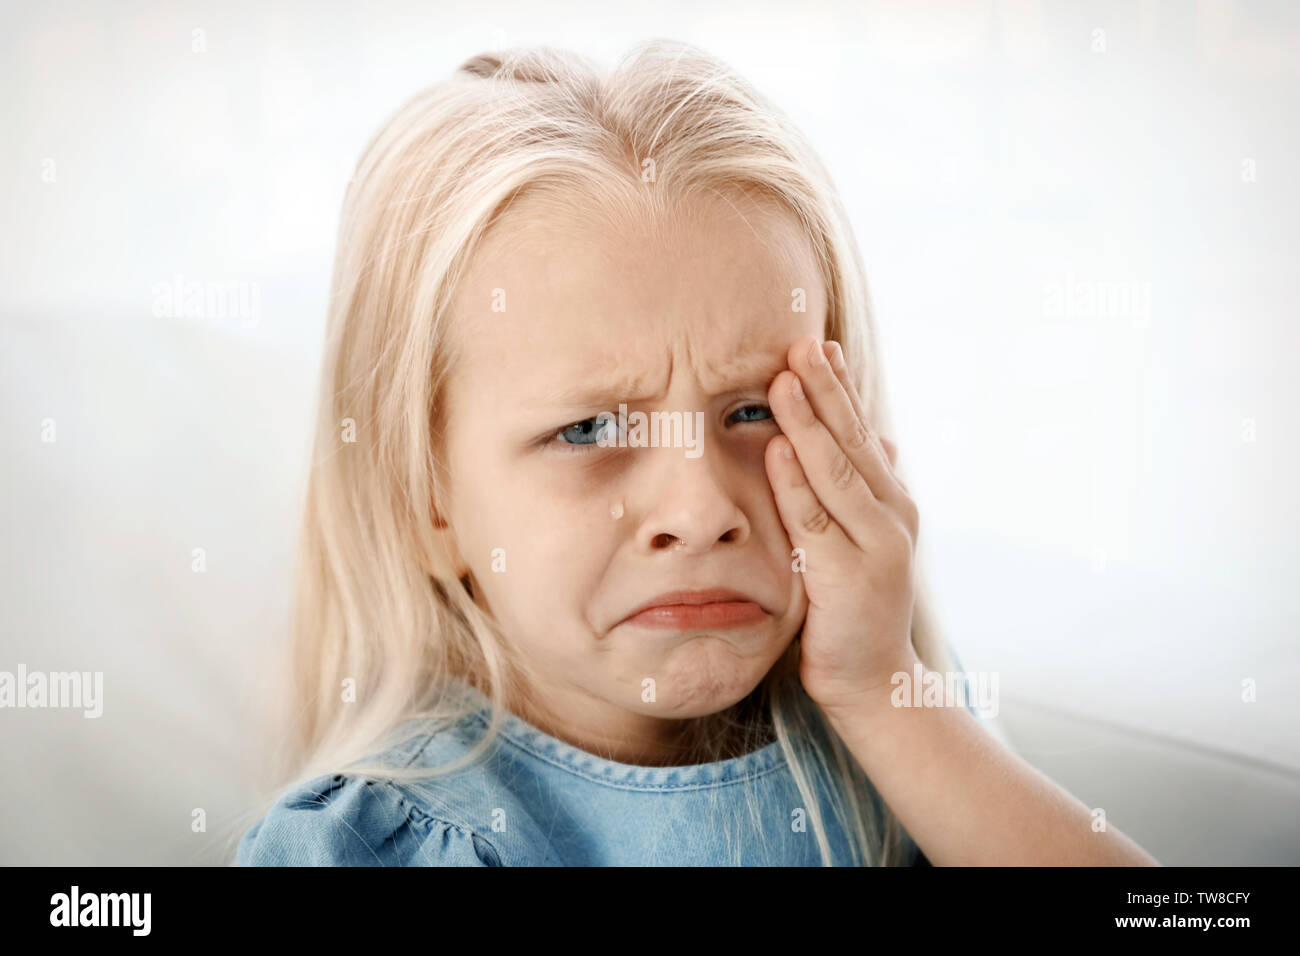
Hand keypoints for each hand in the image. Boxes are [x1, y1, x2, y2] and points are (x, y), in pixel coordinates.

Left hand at [764, 335, 921, 713]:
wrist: (874, 682)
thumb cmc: (855, 610)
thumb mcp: (862, 543)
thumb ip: (863, 492)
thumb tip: (877, 436)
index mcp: (891, 504)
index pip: (861, 435)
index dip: (839, 390)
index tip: (818, 345)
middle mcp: (892, 517)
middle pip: (853, 442)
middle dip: (826, 390)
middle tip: (801, 342)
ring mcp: (874, 547)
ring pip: (836, 473)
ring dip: (809, 423)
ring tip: (785, 379)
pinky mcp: (847, 577)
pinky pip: (814, 521)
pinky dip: (796, 482)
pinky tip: (778, 447)